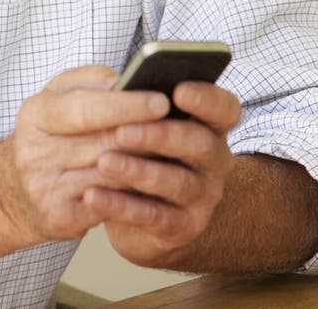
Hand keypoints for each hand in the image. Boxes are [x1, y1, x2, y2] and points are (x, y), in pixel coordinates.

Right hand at [0, 65, 172, 243]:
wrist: (12, 189)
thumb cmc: (48, 132)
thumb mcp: (58, 95)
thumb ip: (91, 81)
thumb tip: (126, 82)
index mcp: (35, 114)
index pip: (84, 109)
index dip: (125, 106)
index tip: (161, 101)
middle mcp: (35, 153)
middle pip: (104, 143)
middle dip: (146, 134)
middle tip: (182, 125)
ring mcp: (46, 190)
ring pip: (113, 176)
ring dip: (147, 164)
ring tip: (177, 151)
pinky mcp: (60, 219)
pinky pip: (110, 205)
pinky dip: (135, 194)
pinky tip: (155, 183)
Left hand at [88, 80, 240, 267]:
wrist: (143, 210)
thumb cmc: (142, 150)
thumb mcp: (145, 122)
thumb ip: (139, 103)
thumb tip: (117, 88)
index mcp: (209, 125)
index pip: (224, 108)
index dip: (206, 98)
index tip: (178, 90)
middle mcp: (214, 160)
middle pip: (200, 144)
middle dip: (160, 135)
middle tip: (122, 131)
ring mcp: (202, 196)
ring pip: (176, 182)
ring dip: (137, 171)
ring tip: (103, 162)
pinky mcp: (182, 228)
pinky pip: (152, 216)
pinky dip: (120, 206)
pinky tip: (93, 195)